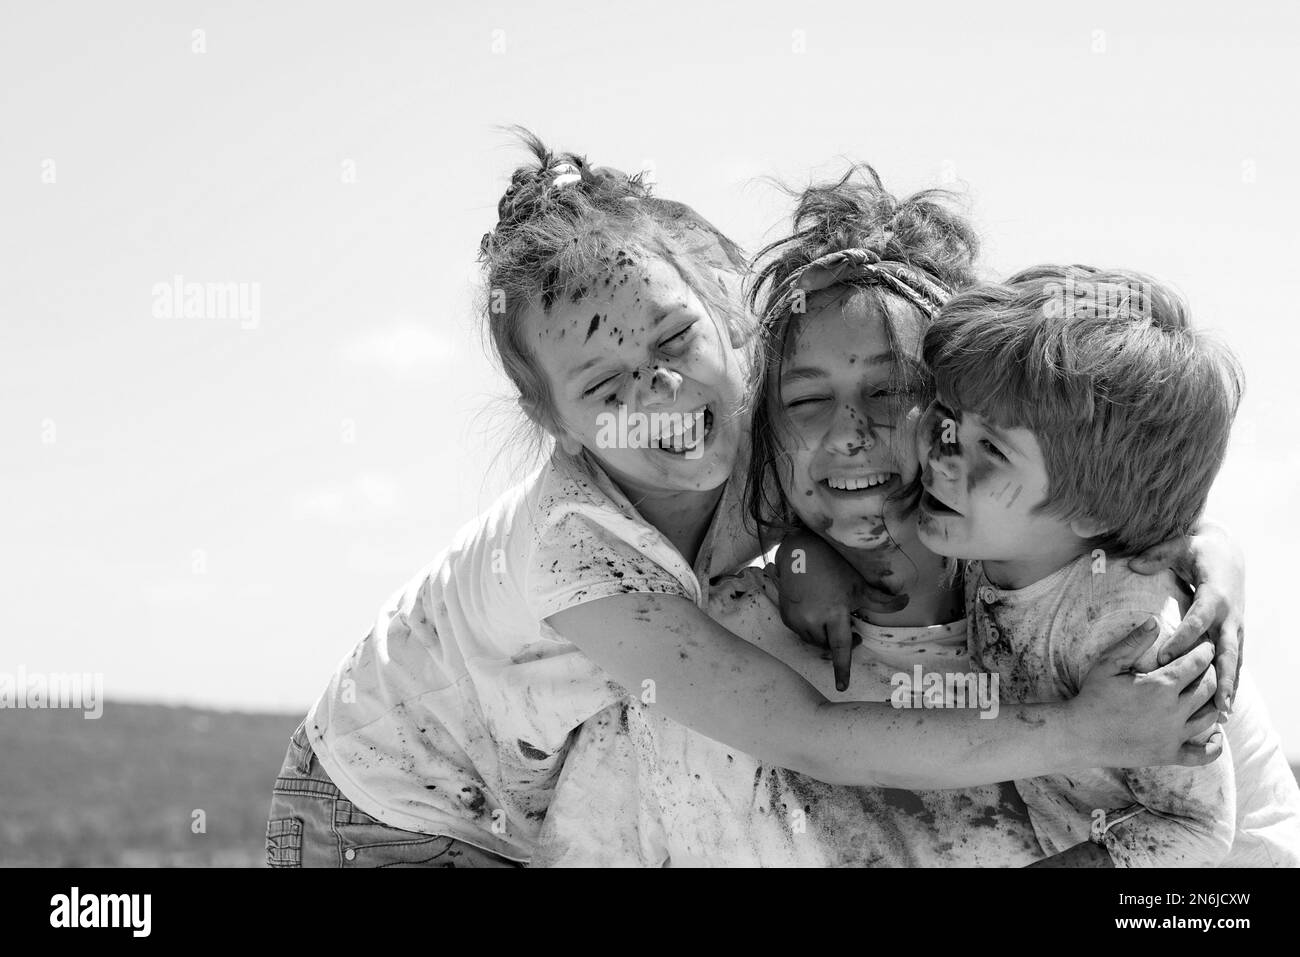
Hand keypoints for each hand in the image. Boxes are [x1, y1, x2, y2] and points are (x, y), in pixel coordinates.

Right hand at [774, 530, 905, 691]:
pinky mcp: (786, 617)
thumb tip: (906, 602)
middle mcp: (814, 619)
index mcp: (835, 612)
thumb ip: (881, 601)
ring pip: (814, 642)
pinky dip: (811, 629)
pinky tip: (815, 613)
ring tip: (832, 621)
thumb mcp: (859, 585)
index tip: (842, 687)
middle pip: (828, 646)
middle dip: (840, 643)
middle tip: (851, 633)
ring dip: (825, 637)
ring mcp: (797, 619)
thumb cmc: (834, 569)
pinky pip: (802, 634)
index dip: (842, 669)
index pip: (840, 647)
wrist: (800, 553)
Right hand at [1071, 617, 1222, 767]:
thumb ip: (1133, 642)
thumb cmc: (1092, 696)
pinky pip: (1203, 755)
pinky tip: (1216, 734)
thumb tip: (1154, 620)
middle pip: (1209, 687)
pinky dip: (1215, 746)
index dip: (1205, 651)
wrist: (1081, 735)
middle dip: (1213, 672)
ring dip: (1215, 702)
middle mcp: (1174, 711)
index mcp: (1161, 686)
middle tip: (1211, 665)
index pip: (1196, 663)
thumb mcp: (1108, 664)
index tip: (1207, 644)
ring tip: (1211, 692)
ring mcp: (1173, 735)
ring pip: (1210, 716)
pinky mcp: (1169, 755)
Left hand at [1129, 520, 1243, 711]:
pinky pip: (1236, 661)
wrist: (1228, 553)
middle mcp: (1229, 615)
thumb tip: (1133, 565)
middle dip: (1219, 677)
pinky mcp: (1236, 633)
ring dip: (1230, 686)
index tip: (1164, 659)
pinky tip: (1225, 705)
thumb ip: (1156, 556)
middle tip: (1212, 701)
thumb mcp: (1178, 546)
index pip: (1197, 621)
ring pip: (1234, 661)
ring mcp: (1235, 626)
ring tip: (1222, 712)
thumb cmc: (1198, 551)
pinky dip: (1232, 682)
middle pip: (1225, 650)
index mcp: (1214, 595)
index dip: (1182, 640)